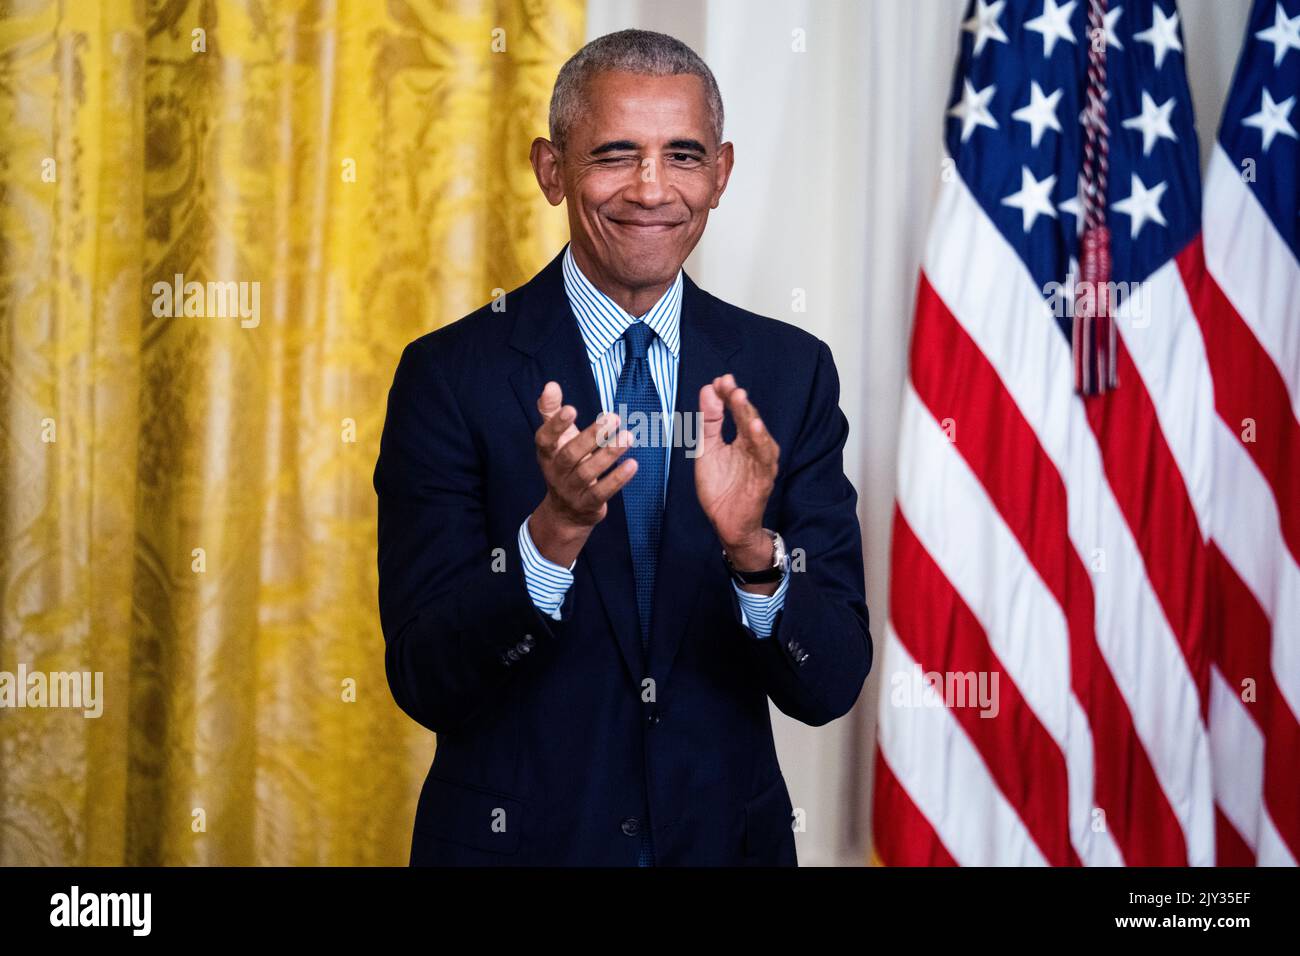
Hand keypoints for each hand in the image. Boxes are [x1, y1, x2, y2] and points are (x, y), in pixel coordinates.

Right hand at [528, 381, 636, 567]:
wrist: (565, 512)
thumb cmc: (564, 463)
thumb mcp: (556, 439)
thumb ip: (551, 411)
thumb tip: (550, 384)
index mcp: (546, 453)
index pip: (545, 439)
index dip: (556, 425)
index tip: (571, 409)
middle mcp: (555, 472)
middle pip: (570, 455)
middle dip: (591, 436)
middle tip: (613, 417)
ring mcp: (571, 491)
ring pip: (588, 473)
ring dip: (609, 454)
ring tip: (628, 437)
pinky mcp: (587, 505)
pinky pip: (602, 493)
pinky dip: (617, 479)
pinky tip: (633, 464)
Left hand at [695, 374, 779, 568]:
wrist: (727, 523)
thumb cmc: (721, 487)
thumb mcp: (708, 450)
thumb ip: (709, 423)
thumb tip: (708, 390)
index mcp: (743, 439)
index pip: (737, 411)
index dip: (728, 395)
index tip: (719, 379)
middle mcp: (755, 448)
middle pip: (749, 419)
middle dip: (738, 401)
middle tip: (729, 383)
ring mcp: (761, 463)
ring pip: (758, 436)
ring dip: (750, 416)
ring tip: (741, 398)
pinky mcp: (763, 480)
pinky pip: (764, 460)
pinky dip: (760, 443)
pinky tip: (755, 428)